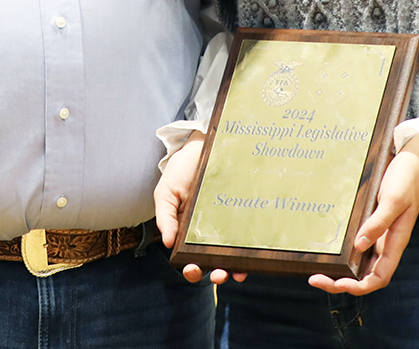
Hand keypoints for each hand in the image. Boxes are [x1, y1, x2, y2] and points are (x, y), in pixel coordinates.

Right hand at [153, 135, 246, 284]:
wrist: (203, 144)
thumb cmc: (182, 169)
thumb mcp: (166, 192)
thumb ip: (165, 217)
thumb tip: (166, 243)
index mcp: (187, 231)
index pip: (189, 257)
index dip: (192, 269)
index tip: (192, 269)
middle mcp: (209, 232)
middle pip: (213, 261)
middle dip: (216, 273)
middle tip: (218, 275)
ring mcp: (228, 225)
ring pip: (233, 254)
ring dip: (236, 268)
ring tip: (238, 272)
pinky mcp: (243, 215)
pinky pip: (250, 236)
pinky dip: (251, 249)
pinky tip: (253, 255)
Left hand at [307, 134, 418, 295]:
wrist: (416, 161)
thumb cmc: (407, 180)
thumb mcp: (392, 200)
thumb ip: (378, 223)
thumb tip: (359, 246)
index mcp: (396, 243)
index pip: (378, 278)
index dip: (358, 287)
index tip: (336, 283)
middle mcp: (387, 244)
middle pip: (366, 276)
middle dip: (341, 283)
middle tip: (315, 278)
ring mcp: (381, 235)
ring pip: (361, 264)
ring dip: (341, 270)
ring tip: (317, 269)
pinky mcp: (374, 223)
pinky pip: (359, 245)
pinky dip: (344, 252)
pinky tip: (329, 247)